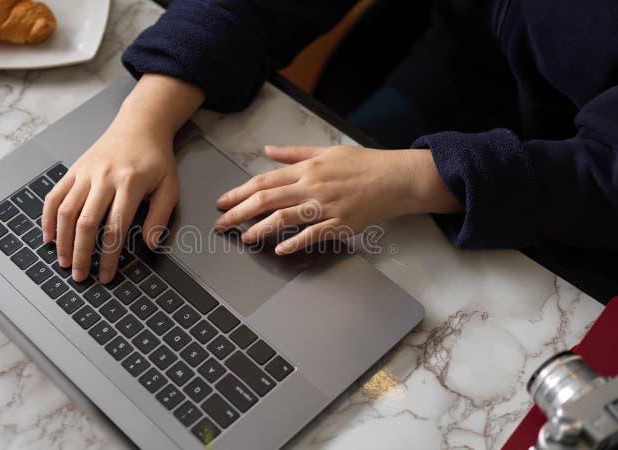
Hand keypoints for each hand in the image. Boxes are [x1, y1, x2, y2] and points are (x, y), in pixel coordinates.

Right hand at [41, 74, 203, 282]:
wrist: (139, 126)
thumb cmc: (156, 159)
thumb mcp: (169, 186)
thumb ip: (160, 216)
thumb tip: (150, 244)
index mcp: (129, 183)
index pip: (115, 228)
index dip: (109, 256)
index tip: (107, 275)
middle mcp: (103, 177)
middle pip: (86, 223)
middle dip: (82, 254)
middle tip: (80, 276)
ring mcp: (85, 173)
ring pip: (66, 211)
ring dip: (62, 240)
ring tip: (64, 262)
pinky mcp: (74, 169)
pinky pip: (54, 195)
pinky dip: (47, 218)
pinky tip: (49, 237)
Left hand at [215, 145, 461, 254]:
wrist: (395, 178)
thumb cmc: (363, 164)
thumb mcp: (326, 151)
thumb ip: (293, 154)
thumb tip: (267, 151)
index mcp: (307, 168)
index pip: (265, 180)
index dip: (240, 192)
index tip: (223, 202)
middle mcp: (312, 186)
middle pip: (268, 199)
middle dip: (240, 212)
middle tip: (222, 223)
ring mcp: (326, 206)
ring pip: (286, 217)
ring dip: (261, 228)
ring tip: (245, 238)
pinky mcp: (340, 223)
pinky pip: (313, 234)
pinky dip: (295, 242)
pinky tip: (279, 249)